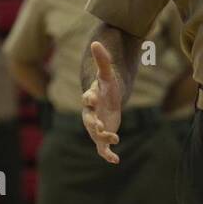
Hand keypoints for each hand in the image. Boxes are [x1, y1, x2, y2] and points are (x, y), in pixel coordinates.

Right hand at [82, 40, 121, 163]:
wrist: (108, 102)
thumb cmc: (107, 88)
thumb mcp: (108, 75)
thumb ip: (103, 61)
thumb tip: (95, 42)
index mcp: (91, 98)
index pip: (87, 98)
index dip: (89, 98)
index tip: (91, 98)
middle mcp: (91, 114)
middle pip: (89, 120)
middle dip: (93, 123)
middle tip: (99, 127)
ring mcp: (95, 126)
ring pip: (96, 135)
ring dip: (103, 139)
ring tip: (115, 140)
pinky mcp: (102, 137)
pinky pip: (102, 148)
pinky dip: (108, 155)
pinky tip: (116, 161)